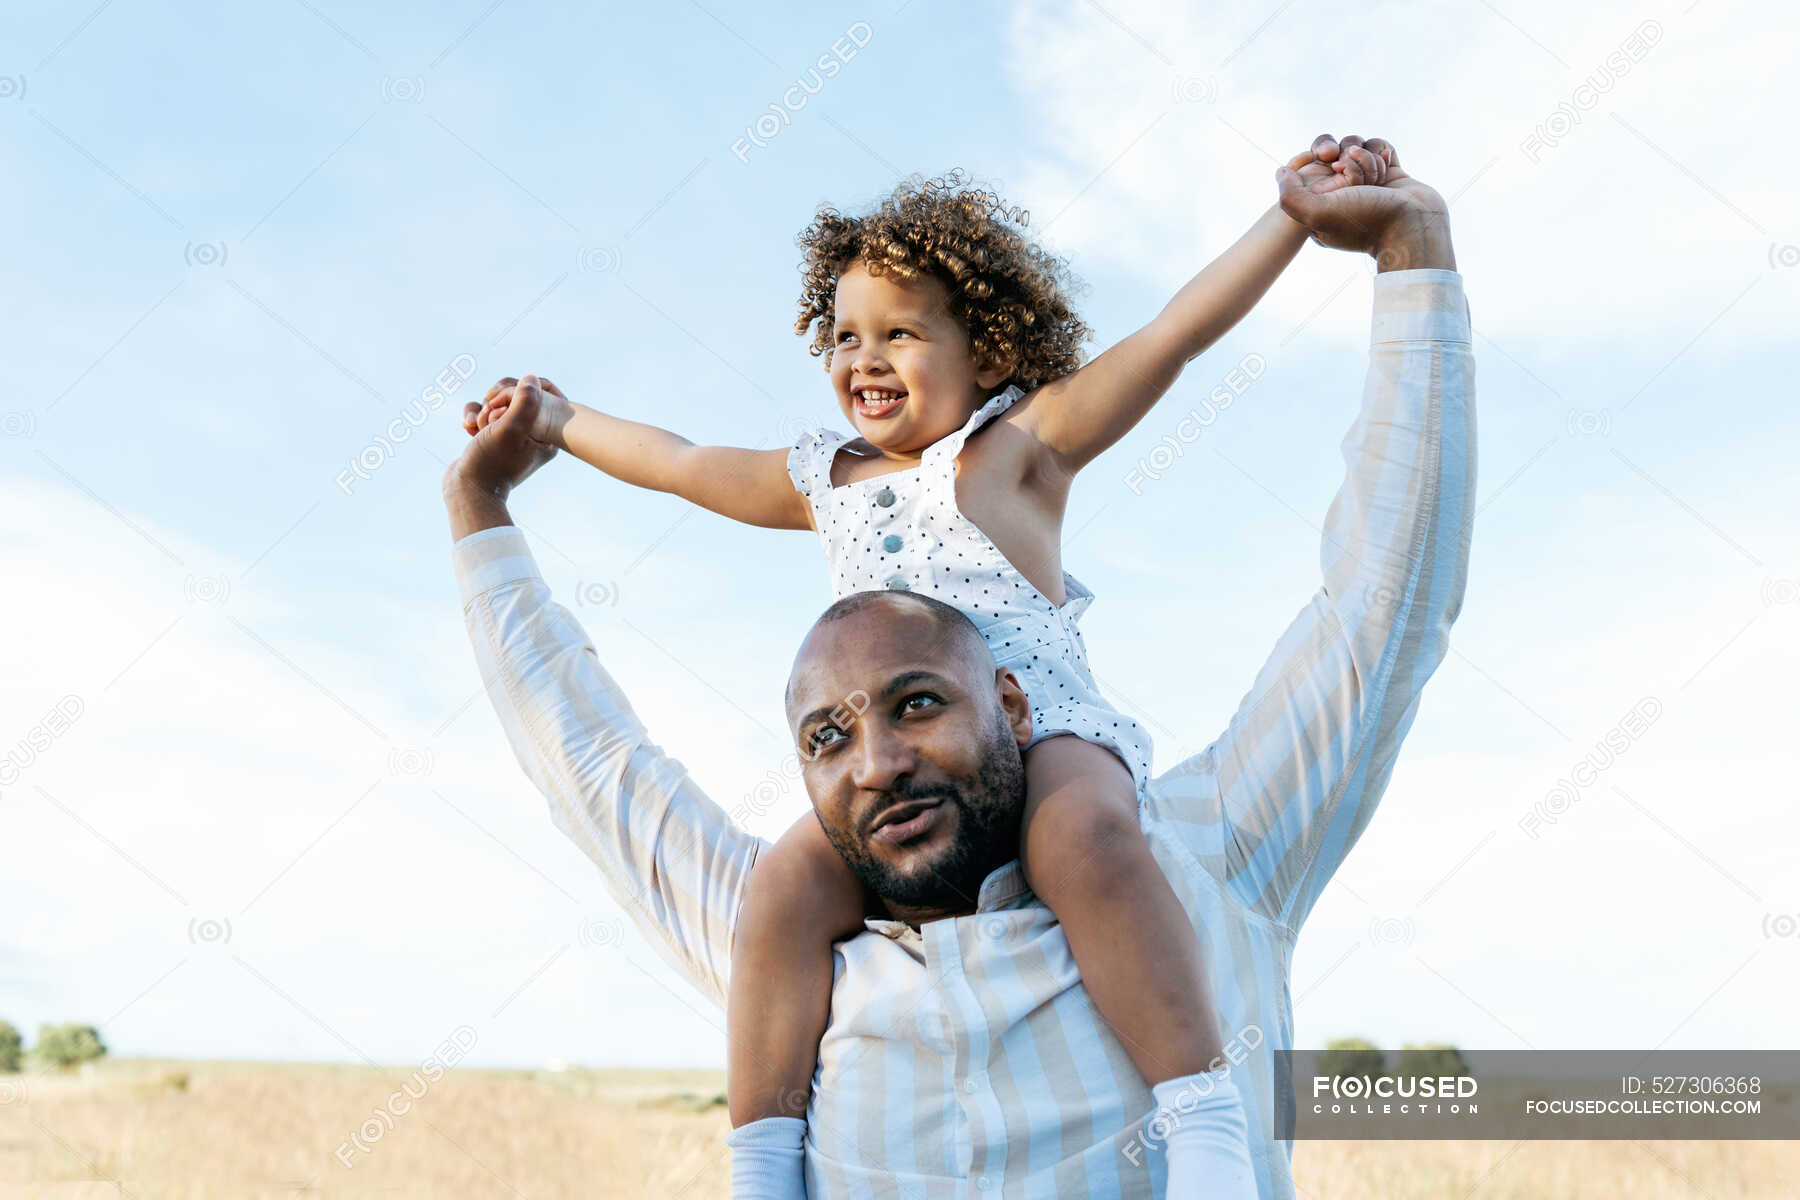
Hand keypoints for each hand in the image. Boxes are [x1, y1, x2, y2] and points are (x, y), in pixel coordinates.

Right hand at [444, 374, 560, 506]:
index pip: (545, 394)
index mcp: (548, 434)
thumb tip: (532, 378)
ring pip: (497, 401)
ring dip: (482, 409)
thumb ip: (525, 402)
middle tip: (491, 415)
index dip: (522, 389)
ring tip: (478, 427)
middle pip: (519, 394)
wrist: (466, 490)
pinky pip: (483, 411)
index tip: (505, 400)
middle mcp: (533, 433)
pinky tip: (468, 428)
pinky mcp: (492, 435)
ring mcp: (512, 434)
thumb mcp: (511, 429)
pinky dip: (473, 416)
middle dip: (498, 400)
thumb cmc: (491, 462)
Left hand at [1275, 134, 1453, 269]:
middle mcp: (1342, 194)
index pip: (1312, 169)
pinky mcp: (1387, 173)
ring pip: (1356, 148)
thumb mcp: (1318, 214)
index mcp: (1321, 208)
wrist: (1415, 224)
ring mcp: (1365, 183)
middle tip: (1360, 170)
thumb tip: (1281, 172)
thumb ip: (1291, 196)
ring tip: (1379, 175)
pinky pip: (1377, 146)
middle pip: (1334, 154)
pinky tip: (1389, 164)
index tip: (1339, 169)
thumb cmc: (1368, 221)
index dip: (1326, 163)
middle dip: (1350, 157)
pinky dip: (1383, 151)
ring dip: (1368, 157)